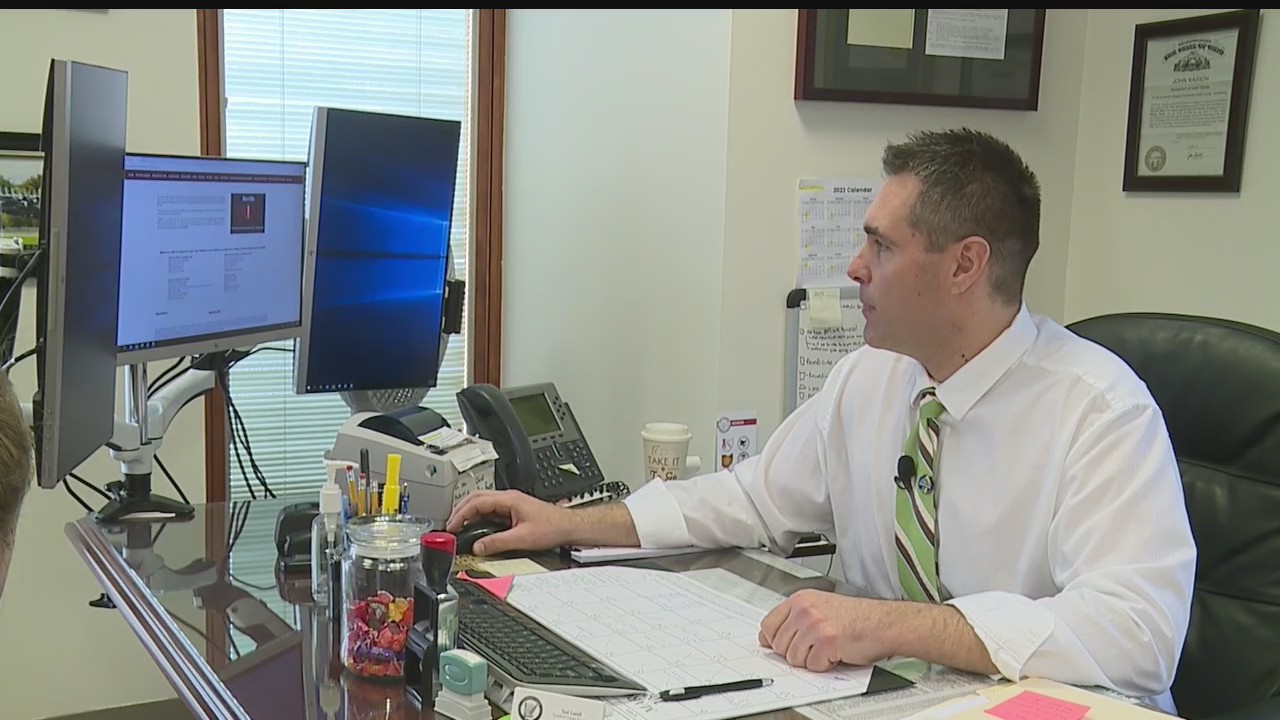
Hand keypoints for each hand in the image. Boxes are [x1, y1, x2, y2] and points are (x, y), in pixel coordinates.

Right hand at [445, 489, 571, 555]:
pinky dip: (479, 520)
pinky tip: (476, 531)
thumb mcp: (522, 538)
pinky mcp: (513, 513)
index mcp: (509, 499)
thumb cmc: (553, 527)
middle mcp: (508, 499)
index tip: (451, 526)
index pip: (476, 502)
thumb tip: (478, 547)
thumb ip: (497, 543)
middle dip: (460, 512)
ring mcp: (510, 505)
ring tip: (459, 529)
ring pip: (482, 505)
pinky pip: (490, 513)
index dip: (460, 514)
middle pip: (475, 499)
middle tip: (450, 527)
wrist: (569, 527)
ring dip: (469, 515)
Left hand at [758, 590, 890, 671]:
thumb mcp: (820, 608)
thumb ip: (793, 620)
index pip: (767, 624)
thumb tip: (768, 638)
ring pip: (794, 658)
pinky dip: (825, 665)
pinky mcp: (826, 641)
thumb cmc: (857, 617)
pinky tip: (837, 652)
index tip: (781, 645)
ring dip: (811, 659)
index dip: (773, 640)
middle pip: (779, 645)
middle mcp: (805, 609)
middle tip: (815, 646)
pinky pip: (813, 665)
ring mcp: (814, 624)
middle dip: (796, 652)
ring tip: (828, 647)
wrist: (884, 623)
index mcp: (801, 599)